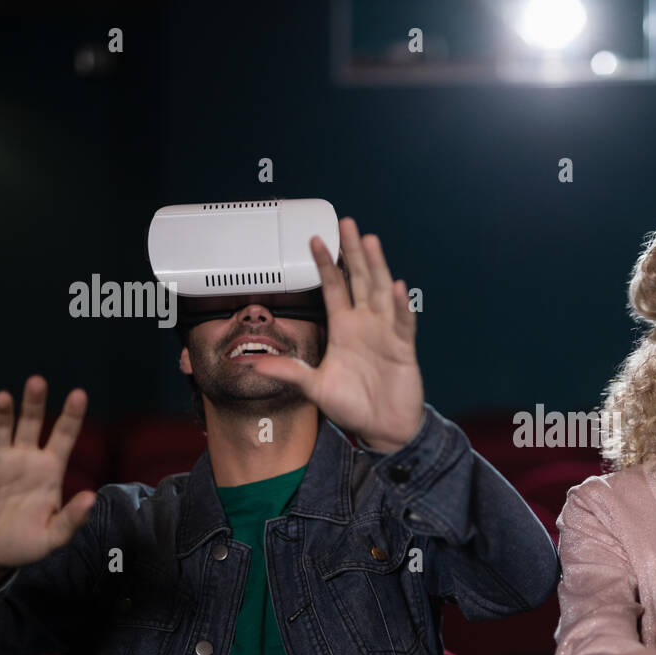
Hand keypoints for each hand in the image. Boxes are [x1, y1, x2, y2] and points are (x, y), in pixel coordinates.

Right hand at [0, 376, 95, 591]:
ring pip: (1, 429)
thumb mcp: (53, 537)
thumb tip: (91, 497)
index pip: (64, 436)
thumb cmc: (24, 544)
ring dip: (2, 412)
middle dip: (34, 403)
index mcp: (50, 470)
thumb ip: (72, 519)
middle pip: (31, 423)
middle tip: (37, 382)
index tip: (79, 393)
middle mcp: (25, 459)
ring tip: (4, 397)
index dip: (72, 415)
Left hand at [245, 218, 424, 452]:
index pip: (333, 288)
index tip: (314, 240)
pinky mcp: (403, 348)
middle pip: (359, 279)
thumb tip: (251, 365)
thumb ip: (288, 372)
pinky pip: (402, 322)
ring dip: (376, 266)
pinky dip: (400, 305)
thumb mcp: (315, 388)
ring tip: (369, 241)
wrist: (383, 430)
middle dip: (352, 252)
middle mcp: (365, 324)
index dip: (325, 265)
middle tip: (346, 223)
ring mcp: (385, 333)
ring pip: (381, 292)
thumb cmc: (354, 406)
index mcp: (343, 329)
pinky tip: (397, 288)